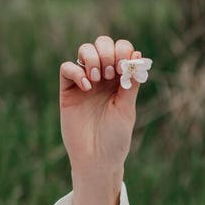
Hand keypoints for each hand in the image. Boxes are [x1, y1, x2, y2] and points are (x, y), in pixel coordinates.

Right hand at [59, 35, 142, 190]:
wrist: (97, 159)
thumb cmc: (115, 138)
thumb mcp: (127, 109)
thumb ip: (130, 84)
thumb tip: (138, 56)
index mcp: (120, 81)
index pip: (121, 50)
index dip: (123, 50)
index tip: (125, 66)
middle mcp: (102, 78)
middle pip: (102, 44)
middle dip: (107, 51)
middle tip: (111, 72)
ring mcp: (84, 83)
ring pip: (84, 51)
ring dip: (93, 58)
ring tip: (98, 79)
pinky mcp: (68, 91)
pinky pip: (67, 68)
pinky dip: (77, 71)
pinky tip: (87, 87)